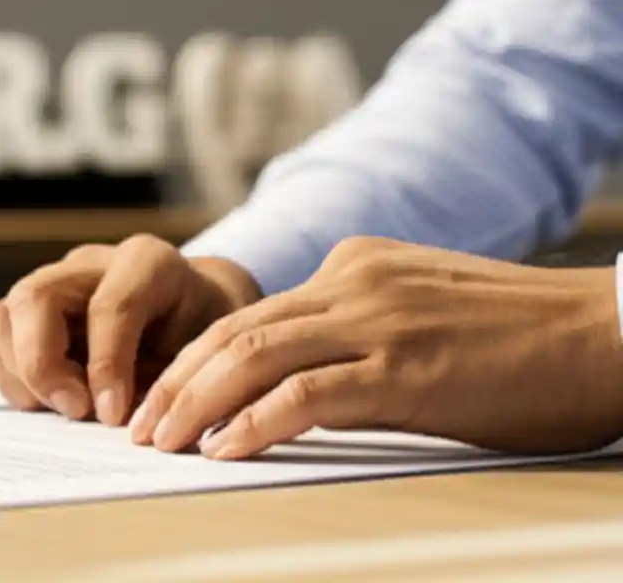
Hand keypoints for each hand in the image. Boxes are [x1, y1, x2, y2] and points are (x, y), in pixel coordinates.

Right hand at [0, 234, 261, 425]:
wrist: (195, 315)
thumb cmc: (202, 337)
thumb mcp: (204, 355)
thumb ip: (167, 382)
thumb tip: (122, 423)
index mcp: (148, 263)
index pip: (110, 305)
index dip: (107, 364)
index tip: (114, 416)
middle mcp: (91, 264)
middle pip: (35, 298)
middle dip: (43, 364)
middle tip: (75, 411)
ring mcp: (54, 282)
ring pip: (4, 317)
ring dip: (24, 374)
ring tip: (69, 408)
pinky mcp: (30, 311)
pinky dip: (15, 379)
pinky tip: (53, 401)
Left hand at [130, 237, 622, 458]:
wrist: (609, 335)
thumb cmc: (522, 339)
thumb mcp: (420, 316)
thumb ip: (355, 331)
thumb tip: (295, 384)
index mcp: (355, 265)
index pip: (250, 313)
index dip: (193, 358)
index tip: (162, 396)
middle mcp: (355, 282)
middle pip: (234, 330)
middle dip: (173, 380)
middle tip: (138, 425)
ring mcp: (378, 320)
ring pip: (253, 355)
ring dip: (193, 401)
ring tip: (161, 442)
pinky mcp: (405, 368)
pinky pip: (305, 394)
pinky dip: (253, 422)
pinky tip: (224, 449)